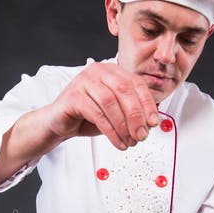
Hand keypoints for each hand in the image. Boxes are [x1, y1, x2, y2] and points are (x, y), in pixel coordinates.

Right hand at [43, 62, 159, 150]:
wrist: (59, 122)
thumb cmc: (87, 115)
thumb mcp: (115, 112)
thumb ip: (131, 111)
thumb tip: (151, 122)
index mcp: (112, 71)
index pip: (136, 83)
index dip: (147, 104)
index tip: (153, 122)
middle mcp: (98, 72)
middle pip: (124, 90)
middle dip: (136, 116)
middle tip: (141, 135)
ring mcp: (83, 81)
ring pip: (110, 102)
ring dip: (123, 126)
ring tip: (129, 141)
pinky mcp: (73, 96)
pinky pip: (96, 114)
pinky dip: (110, 131)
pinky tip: (117, 141)